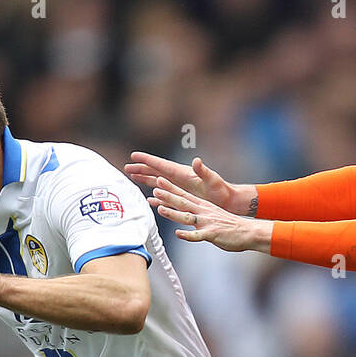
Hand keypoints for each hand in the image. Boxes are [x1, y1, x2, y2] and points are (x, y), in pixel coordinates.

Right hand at [125, 152, 253, 215]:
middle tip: (127, 166)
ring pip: (158, 182)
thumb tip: (196, 161)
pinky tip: (149, 199)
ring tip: (132, 176)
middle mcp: (179, 178)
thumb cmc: (221, 191)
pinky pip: (165, 195)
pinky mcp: (183, 196)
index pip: (161, 165)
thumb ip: (203, 171)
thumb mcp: (212, 179)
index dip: (147, 160)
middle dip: (142, 169)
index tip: (134, 155)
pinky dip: (156, 196)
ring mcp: (180, 187)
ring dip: (145, 180)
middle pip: (156, 172)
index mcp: (183, 173)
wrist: (228, 200)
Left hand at [152, 178, 271, 252]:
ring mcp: (207, 223)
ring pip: (187, 217)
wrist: (248, 232)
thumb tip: (186, 213)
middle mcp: (204, 212)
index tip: (159, 181)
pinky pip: (198, 235)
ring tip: (160, 208)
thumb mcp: (212, 215)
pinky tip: (178, 234)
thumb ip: (197, 214)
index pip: (184, 195)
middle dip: (168, 195)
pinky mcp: (212, 234)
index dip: (171, 188)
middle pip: (183, 202)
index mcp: (203, 206)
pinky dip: (188, 235)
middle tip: (156, 188)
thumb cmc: (229, 226)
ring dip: (174, 212)